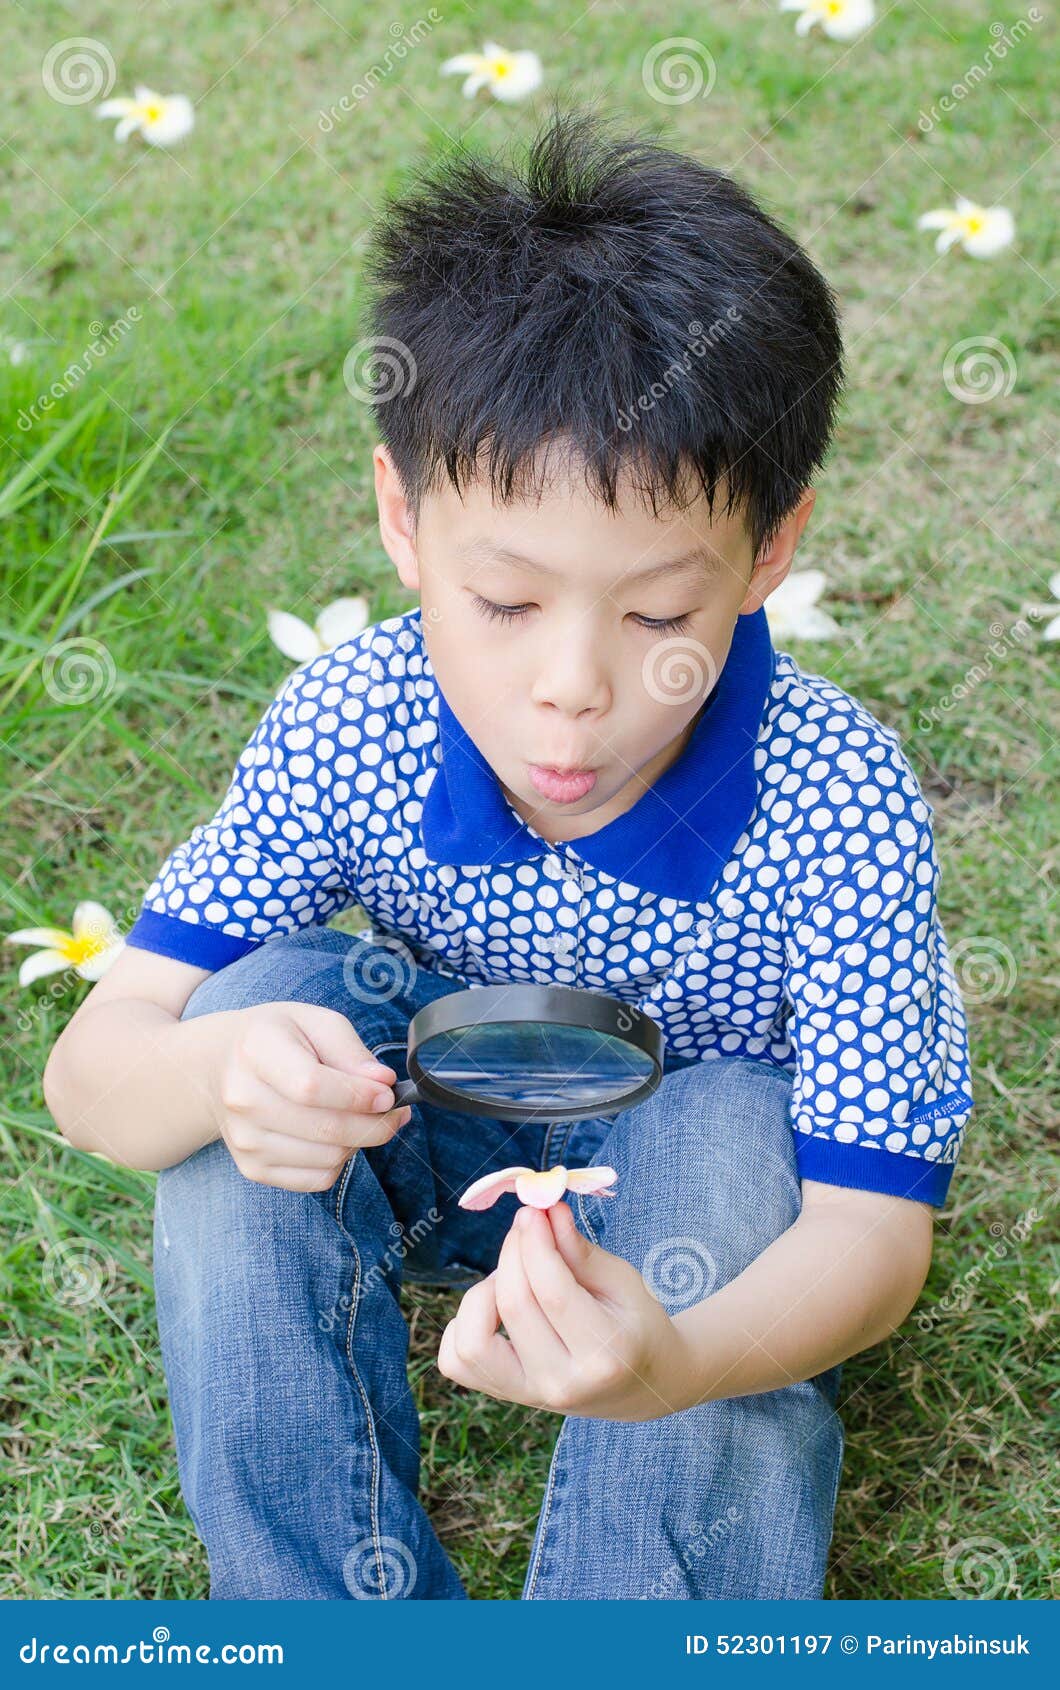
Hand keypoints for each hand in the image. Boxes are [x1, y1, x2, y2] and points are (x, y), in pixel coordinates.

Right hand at [212, 1001, 411, 1190]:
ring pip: (328, 1159)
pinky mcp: (253, 1168)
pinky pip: (316, 1179)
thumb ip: (351, 1050)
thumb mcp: (314, 1022)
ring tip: (360, 1118)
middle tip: (393, 1110)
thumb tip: (383, 1083)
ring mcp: (246, 1140)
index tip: (388, 1094)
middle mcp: (243, 1099)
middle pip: (325, 1129)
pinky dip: (339, 1162)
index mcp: (257, 1051)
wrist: (221, 1068)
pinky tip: (336, 1137)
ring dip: (359, 1142)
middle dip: (375, 1124)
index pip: (312, 1087)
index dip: (359, 1096)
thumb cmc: (278, 1039)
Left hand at [437, 1200, 695, 1420]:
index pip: (552, 1292)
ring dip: (484, 1293)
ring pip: (472, 1342)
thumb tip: (545, 1210)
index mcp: (604, 1355)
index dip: (536, 1244)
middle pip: (514, 1307)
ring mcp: (529, 1395)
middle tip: (527, 1225)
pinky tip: (494, 1307)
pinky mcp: (505, 1394)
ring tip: (513, 1276)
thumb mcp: (623, 1282)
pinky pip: (457, 1360)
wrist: (639, 1383)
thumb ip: (580, 1250)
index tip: (534, 1210)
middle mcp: (562, 1384)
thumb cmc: (635, 1324)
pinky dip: (464, 1324)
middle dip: (514, 1252)